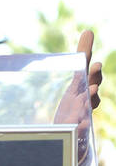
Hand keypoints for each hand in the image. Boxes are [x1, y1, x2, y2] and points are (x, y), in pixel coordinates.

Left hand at [54, 29, 99, 165]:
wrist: (72, 134)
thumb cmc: (76, 103)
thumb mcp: (76, 80)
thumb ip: (83, 57)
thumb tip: (89, 31)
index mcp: (85, 91)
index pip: (91, 80)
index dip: (94, 74)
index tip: (94, 66)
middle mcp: (86, 105)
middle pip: (91, 98)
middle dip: (93, 92)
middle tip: (92, 87)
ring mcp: (81, 119)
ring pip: (86, 115)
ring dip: (86, 110)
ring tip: (84, 108)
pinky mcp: (75, 133)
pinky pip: (79, 131)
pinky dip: (81, 128)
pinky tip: (79, 126)